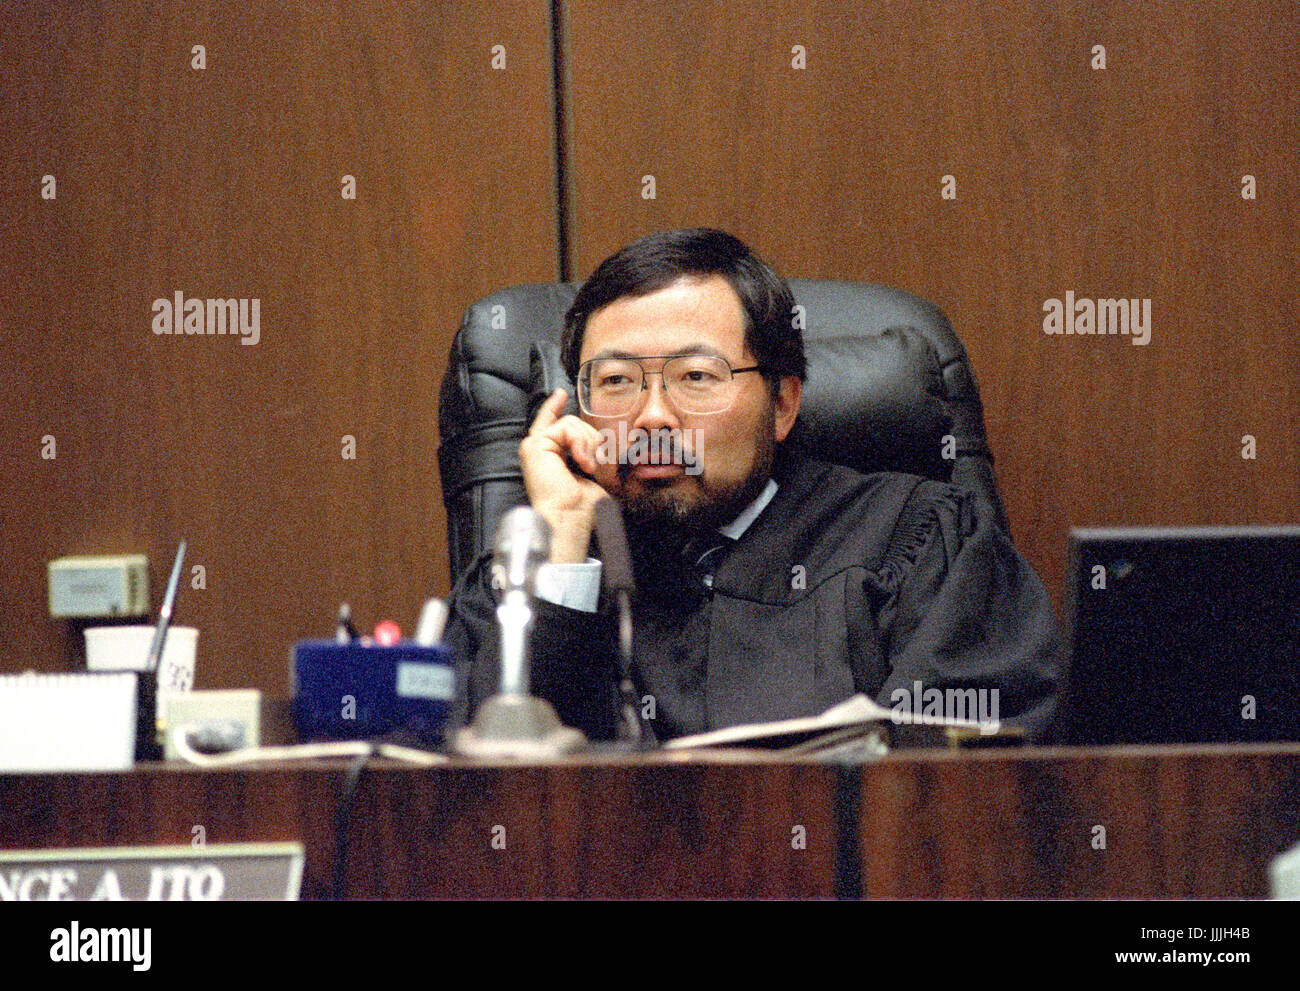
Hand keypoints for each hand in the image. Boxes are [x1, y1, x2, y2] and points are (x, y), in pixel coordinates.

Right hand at [518, 389, 615, 562]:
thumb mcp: (591, 472)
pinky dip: (579, 443)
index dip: (554, 407)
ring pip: (571, 423)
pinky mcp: (535, 445)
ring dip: (587, 444)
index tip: (561, 393)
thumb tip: (605, 442)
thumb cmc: (582, 505)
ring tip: (588, 467)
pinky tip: (581, 463)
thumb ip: (590, 453)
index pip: (550, 424)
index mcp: (549, 457)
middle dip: (591, 439)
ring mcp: (534, 447)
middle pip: (571, 423)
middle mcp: (538, 450)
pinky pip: (565, 427)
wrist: (570, 516)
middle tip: (594, 465)